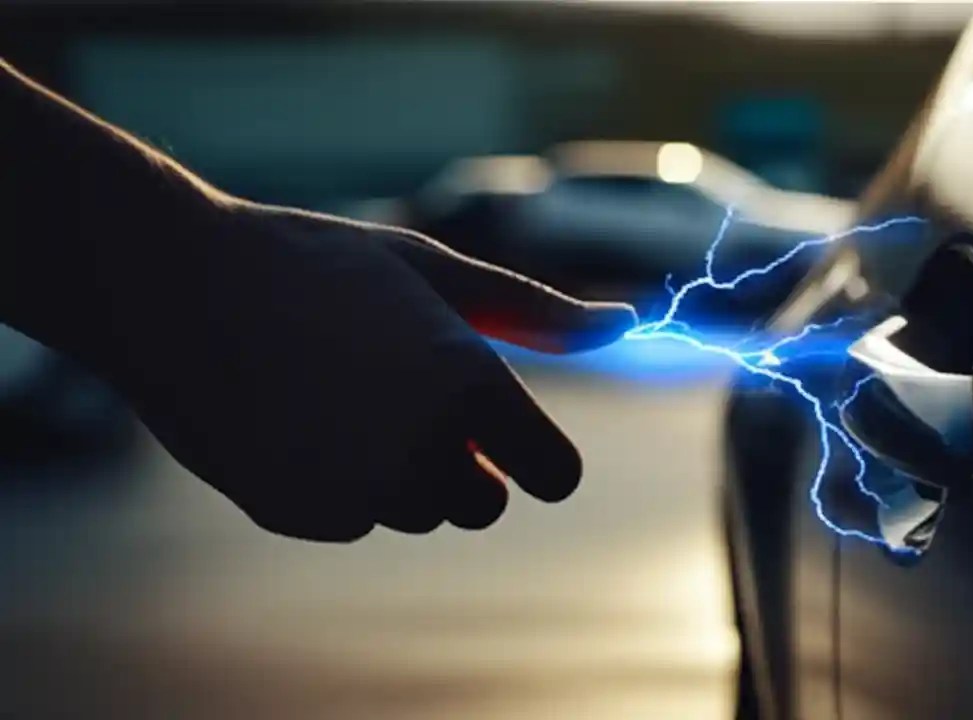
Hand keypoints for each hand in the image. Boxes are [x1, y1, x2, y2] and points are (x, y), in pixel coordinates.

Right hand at [102, 202, 635, 540]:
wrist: (177, 287)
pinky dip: (339, 484)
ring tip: (344, 396)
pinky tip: (299, 421)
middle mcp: (421, 452)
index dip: (538, 456)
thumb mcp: (432, 270)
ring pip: (419, 513)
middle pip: (486, 504)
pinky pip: (353, 518)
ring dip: (401, 472)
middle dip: (464, 463)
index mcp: (470, 387)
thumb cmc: (318, 266)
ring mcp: (356, 492)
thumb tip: (626, 321)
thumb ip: (534, 310)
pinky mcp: (300, 515)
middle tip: (404, 393)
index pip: (555, 476)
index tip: (508, 433)